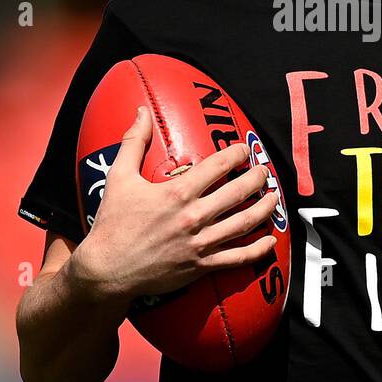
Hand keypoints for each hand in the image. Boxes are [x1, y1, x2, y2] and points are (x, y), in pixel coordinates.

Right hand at [67, 105, 279, 302]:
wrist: (107, 270)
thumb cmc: (112, 223)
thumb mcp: (119, 177)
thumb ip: (134, 142)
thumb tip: (141, 111)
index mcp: (177, 193)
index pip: (218, 166)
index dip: (237, 153)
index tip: (244, 149)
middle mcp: (194, 217)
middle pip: (239, 192)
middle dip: (257, 178)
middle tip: (264, 171)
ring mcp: (201, 243)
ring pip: (245, 223)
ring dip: (265, 208)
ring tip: (274, 197)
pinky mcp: (202, 266)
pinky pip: (238, 258)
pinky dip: (258, 250)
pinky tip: (270, 240)